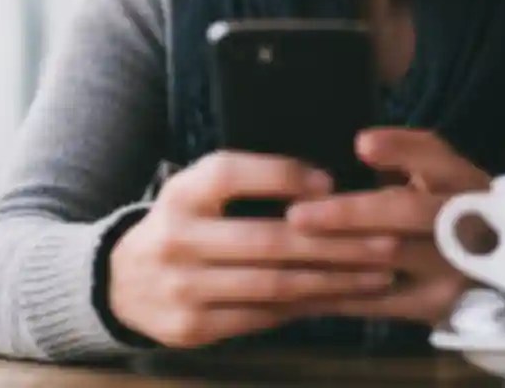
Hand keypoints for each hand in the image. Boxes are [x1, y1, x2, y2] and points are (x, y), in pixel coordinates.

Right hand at [107, 151, 399, 347]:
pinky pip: (263, 317)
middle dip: (336, 242)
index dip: (282, 175)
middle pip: (267, 240)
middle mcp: (177, 240)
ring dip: (334, 281)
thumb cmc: (182, 224)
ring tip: (379, 274)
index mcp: (180, 194)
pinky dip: (307, 307)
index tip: (332, 183)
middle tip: (386, 240)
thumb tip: (328, 188)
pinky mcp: (192, 329)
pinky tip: (342, 298)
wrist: (118, 284)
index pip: (230, 174)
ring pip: (273, 286)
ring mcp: (183, 289)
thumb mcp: (199, 189)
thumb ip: (249, 181)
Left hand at [287, 129, 493, 325]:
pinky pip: (376, 301)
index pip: (440, 160)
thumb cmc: (451, 212)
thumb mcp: (443, 179)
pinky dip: (333, 292)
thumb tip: (363, 144)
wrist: (494, 279)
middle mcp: (467, 226)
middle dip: (349, 213)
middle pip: (407, 213)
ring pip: (387, 258)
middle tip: (297, 215)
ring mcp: (453, 271)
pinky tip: (295, 286)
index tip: (361, 145)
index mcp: (467, 185)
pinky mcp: (433, 307)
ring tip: (285, 247)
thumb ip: (410, 155)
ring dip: (332, 252)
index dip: (403, 150)